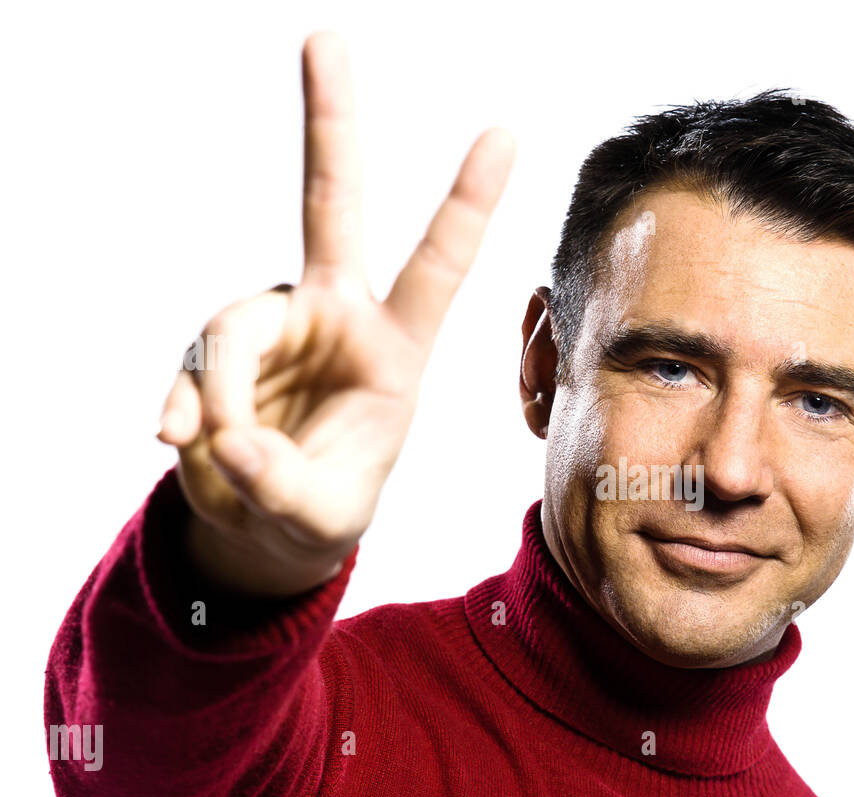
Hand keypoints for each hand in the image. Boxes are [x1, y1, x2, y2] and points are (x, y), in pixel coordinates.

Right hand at [156, 31, 513, 595]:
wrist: (267, 522)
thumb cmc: (322, 509)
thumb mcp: (317, 517)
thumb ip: (285, 490)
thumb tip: (231, 445)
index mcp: (394, 347)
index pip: (438, 265)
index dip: (467, 202)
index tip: (505, 133)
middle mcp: (333, 314)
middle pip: (330, 202)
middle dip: (330, 121)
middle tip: (326, 38)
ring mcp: (272, 321)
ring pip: (230, 330)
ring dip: (221, 400)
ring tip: (226, 455)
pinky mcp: (217, 344)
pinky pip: (191, 365)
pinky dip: (183, 409)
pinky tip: (181, 443)